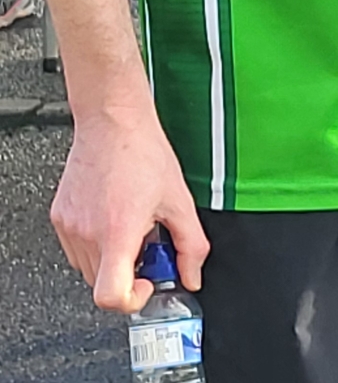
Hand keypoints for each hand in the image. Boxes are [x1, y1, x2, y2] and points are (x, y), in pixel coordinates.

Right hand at [53, 101, 208, 311]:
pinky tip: (117, 215)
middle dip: (131, 271)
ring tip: (134, 224)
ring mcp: (69, 227)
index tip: (148, 282)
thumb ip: (191, 245)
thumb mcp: (180, 201)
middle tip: (150, 242)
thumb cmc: (144, 153)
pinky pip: (78, 249)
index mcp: (118, 232)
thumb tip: (192, 276)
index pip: (109, 297)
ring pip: (90, 268)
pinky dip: (99, 243)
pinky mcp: (59, 218)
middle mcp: (87, 234)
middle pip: (103, 282)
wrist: (113, 122)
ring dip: (115, 257)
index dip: (131, 300)